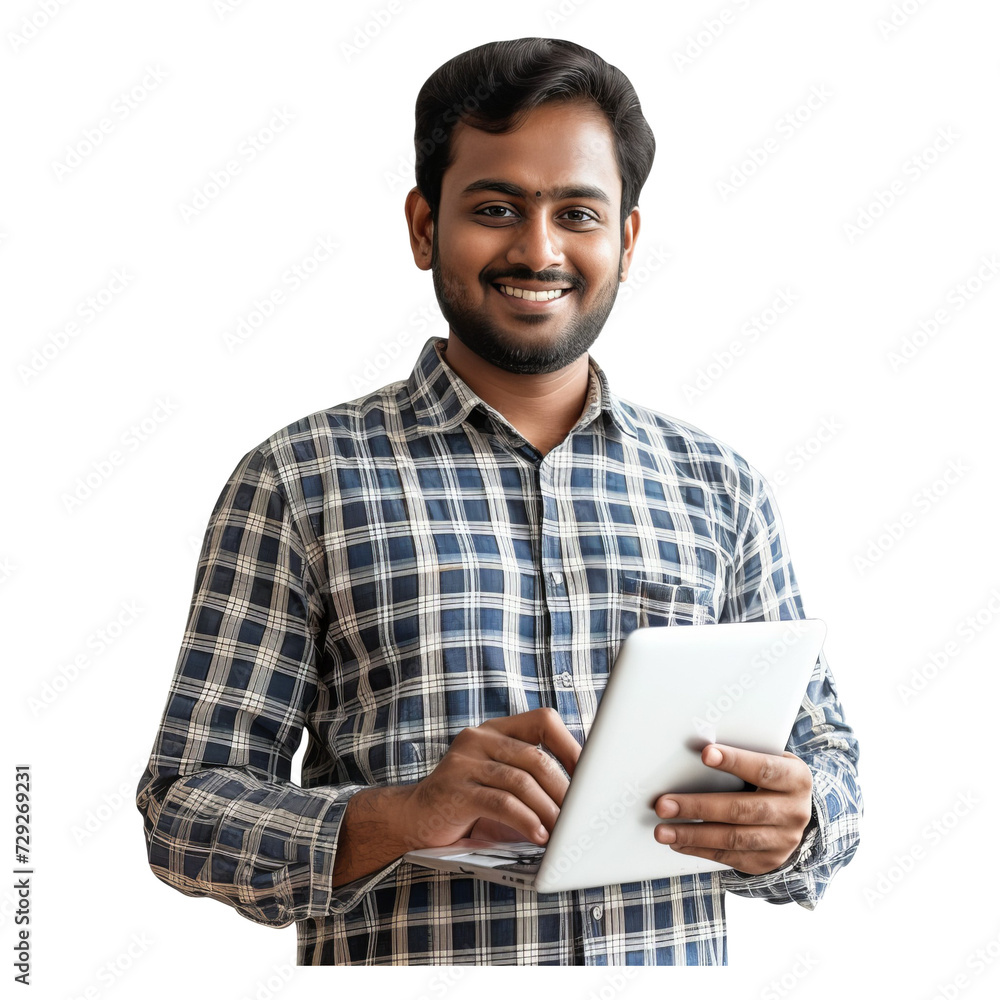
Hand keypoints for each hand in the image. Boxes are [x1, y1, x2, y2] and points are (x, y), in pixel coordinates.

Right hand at [401, 707, 580, 849]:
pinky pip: (500, 802)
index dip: (571, 745)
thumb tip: (583, 795)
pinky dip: (526, 820)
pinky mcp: (454, 790)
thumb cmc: (467, 805)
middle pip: (536, 757)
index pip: (543, 720)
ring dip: (548, 810)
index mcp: (495, 731)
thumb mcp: (500, 783)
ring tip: (562, 832)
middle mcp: (479, 739)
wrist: (411, 820)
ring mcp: (463, 762)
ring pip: (521, 781)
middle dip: (564, 790)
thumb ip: (531, 779)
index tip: (593, 774)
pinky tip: (538, 836)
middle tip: (581, 816)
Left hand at [652, 744, 812, 874]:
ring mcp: (783, 841)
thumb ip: (743, 756)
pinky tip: (678, 842)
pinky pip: (729, 857)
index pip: (764, 768)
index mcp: (796, 779)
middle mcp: (793, 812)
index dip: (735, 761)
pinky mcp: (767, 861)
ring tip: (663, 830)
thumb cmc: (771, 778)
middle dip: (697, 807)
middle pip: (740, 809)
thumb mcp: (769, 761)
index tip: (706, 754)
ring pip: (733, 839)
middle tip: (663, 804)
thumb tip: (697, 748)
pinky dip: (700, 849)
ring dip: (693, 835)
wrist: (795, 813)